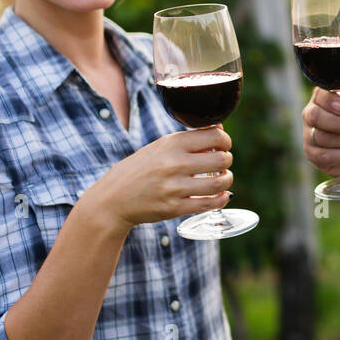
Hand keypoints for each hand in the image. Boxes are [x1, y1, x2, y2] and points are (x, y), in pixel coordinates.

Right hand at [80, 125, 233, 234]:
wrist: (113, 199)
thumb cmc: (139, 170)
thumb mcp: (159, 147)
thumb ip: (187, 140)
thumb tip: (219, 130)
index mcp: (170, 144)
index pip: (215, 137)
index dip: (225, 141)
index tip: (223, 145)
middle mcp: (173, 164)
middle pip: (222, 159)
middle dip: (227, 160)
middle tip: (222, 163)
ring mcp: (174, 187)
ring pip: (220, 183)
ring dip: (227, 180)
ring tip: (222, 179)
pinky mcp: (174, 208)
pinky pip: (210, 204)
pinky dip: (221, 199)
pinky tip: (221, 195)